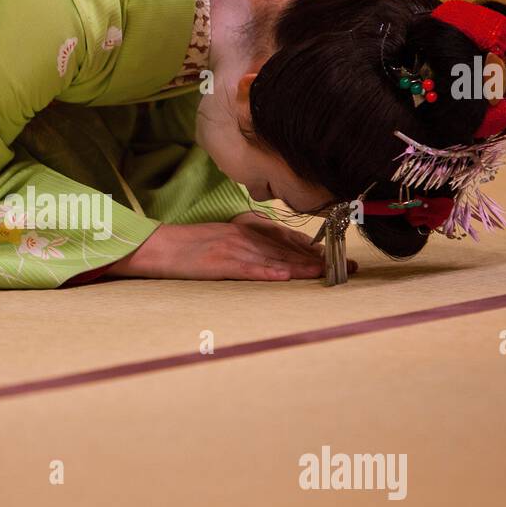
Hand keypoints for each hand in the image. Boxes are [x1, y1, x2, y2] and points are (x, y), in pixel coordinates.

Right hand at [107, 215, 354, 281]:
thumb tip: (275, 252)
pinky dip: (269, 273)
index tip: (335, 256)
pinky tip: (286, 277)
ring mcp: (232, 249)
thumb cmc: (187, 247)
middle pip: (287, 249)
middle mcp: (243, 236)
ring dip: (302, 268)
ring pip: (274, 259)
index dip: (312, 248)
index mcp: (244, 229)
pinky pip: (249, 269)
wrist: (157, 247)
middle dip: (318, 259)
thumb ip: (248, 239)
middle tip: (348, 268)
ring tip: (328, 275)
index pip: (286, 237)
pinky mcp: (220, 264)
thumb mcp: (221, 236)